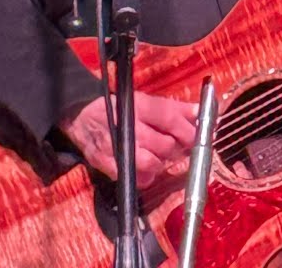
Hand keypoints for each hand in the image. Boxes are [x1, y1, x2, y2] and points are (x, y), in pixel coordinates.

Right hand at [59, 93, 198, 187]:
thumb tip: (200, 112)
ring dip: (162, 163)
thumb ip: (174, 108)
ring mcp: (117, 149)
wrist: (82, 117)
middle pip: (164, 145)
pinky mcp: (107, 165)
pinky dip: (146, 176)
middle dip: (177, 148)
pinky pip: (137, 179)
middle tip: (178, 147)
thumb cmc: (119, 109)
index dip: (187, 130)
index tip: (197, 136)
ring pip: (152, 164)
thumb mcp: (144, 101)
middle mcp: (128, 128)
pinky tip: (145, 168)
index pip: (169, 118)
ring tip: (159, 156)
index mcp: (138, 107)